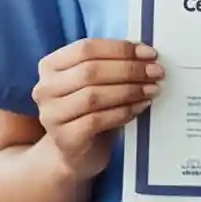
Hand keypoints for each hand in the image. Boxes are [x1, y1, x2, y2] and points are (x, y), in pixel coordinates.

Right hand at [31, 38, 163, 180]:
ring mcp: (51, 115)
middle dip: (129, 69)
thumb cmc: (89, 111)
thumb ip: (111, 64)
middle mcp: (45, 88)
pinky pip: (98, 120)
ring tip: (151, 89)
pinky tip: (140, 107)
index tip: (148, 53)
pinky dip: (123, 111)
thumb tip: (145, 53)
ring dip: (129, 90)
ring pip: (94, 96)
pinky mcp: (65, 138)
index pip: (86, 48)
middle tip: (155, 72)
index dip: (120, 49)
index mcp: (51, 65)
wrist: (75, 153)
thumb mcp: (95, 82)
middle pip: (90, 71)